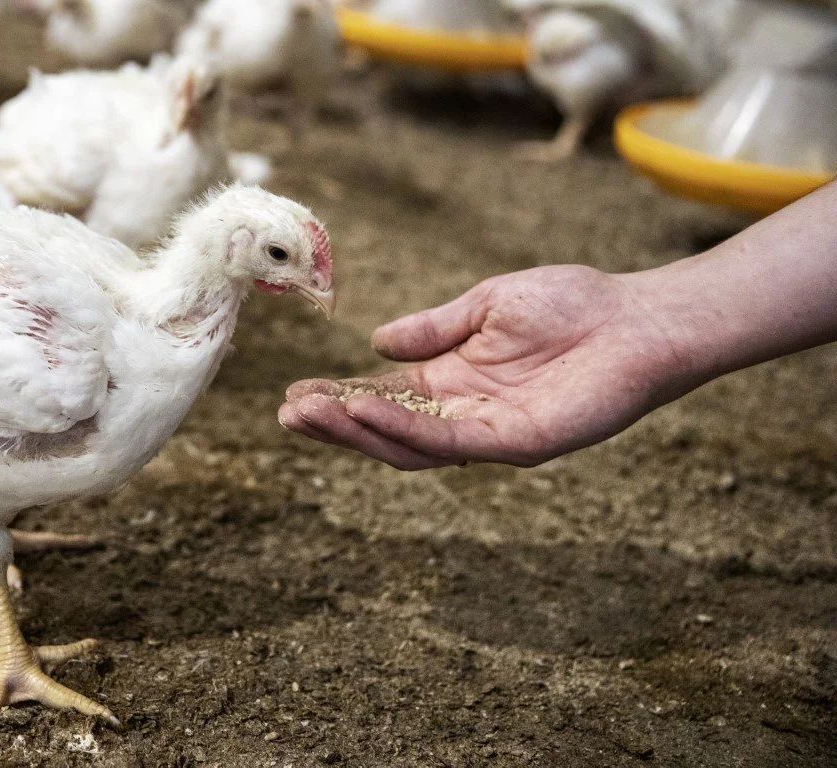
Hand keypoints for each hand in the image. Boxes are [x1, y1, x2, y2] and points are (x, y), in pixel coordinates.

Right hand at [279, 265, 692, 469]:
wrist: (637, 318)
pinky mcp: (517, 443)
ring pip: (408, 446)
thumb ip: (432, 329)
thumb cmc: (572, 304)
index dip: (338, 399)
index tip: (293, 393)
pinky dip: (403, 428)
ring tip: (309, 414)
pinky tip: (365, 409)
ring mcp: (489, 433)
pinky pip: (449, 442)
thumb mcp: (485, 305)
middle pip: (386, 431)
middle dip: (335, 424)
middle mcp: (464, 415)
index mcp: (453, 382)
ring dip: (356, 431)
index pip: (383, 399)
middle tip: (288, 413)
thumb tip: (375, 341)